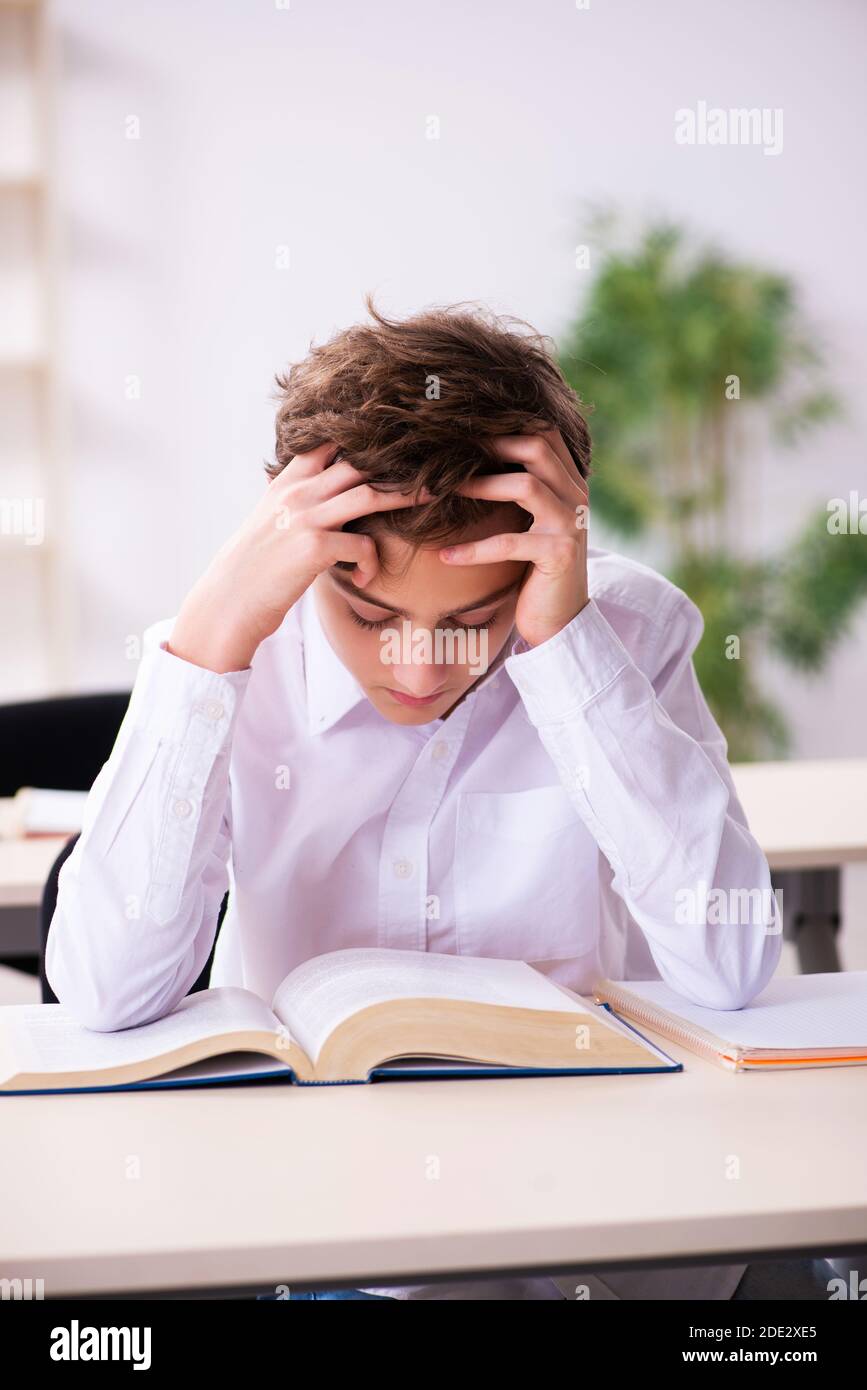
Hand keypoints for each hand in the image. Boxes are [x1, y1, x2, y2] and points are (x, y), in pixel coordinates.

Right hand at [170, 444, 428, 671]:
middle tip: (434, 462)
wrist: (229, 602)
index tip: (397, 435)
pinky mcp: (314, 548)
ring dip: (406, 497)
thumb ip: (294, 498)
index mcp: (287, 482)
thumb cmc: (255, 567)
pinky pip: (362, 545)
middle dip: (398, 461)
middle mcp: (297, 492)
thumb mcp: (270, 520)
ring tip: (432, 499)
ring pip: (369, 494)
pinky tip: (364, 579)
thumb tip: (319, 484)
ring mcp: (306, 517)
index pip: (327, 440)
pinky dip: (371, 563)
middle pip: (358, 461)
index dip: (362, 433)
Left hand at [439, 428, 589, 647]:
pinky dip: (474, 549)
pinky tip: (446, 556)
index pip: (545, 433)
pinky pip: (509, 543)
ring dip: (480, 485)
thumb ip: (520, 488)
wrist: (560, 619)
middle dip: (491, 444)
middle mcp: (577, 497)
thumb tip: (471, 456)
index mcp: (571, 483)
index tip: (465, 429)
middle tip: (449, 450)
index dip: (506, 424)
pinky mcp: (559, 555)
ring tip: (444, 490)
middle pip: (538, 448)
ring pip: (526, 486)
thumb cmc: (534, 568)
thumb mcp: (531, 521)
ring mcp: (571, 525)